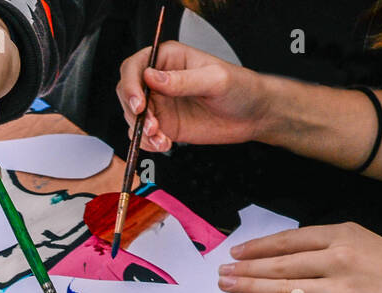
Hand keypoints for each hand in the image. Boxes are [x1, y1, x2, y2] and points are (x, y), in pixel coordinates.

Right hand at [116, 41, 271, 150]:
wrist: (253, 115)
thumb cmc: (240, 88)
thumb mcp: (214, 79)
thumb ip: (183, 80)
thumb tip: (151, 77)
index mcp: (169, 59)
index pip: (135, 66)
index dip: (131, 84)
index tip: (139, 102)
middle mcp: (160, 80)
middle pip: (128, 92)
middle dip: (134, 111)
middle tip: (151, 125)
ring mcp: (161, 104)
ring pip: (133, 116)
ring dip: (141, 130)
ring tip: (161, 138)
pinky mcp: (166, 126)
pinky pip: (145, 135)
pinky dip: (148, 143)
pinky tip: (164, 144)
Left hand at [218, 222, 381, 292]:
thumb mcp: (369, 245)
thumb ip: (333, 248)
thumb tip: (293, 260)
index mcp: (344, 235)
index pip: (289, 240)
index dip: (258, 248)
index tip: (237, 252)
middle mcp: (339, 258)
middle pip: (279, 264)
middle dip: (245, 268)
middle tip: (222, 272)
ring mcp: (341, 289)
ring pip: (283, 288)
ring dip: (249, 287)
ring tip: (227, 287)